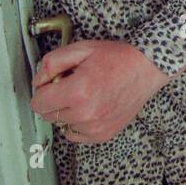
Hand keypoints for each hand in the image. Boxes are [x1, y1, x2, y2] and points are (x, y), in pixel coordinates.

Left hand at [31, 40, 168, 143]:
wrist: (147, 69)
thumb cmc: (117, 58)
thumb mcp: (82, 49)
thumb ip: (52, 63)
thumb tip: (38, 82)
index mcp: (78, 91)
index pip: (38, 103)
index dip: (43, 89)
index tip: (55, 82)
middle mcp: (85, 114)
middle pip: (48, 115)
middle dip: (55, 100)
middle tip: (73, 85)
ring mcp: (95, 127)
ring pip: (62, 124)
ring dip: (68, 112)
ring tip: (87, 95)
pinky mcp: (103, 134)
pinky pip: (76, 135)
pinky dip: (79, 123)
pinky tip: (92, 107)